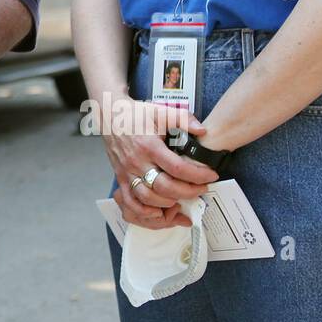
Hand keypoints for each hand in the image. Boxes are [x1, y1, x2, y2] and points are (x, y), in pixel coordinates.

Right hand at [102, 95, 217, 229]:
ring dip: (169, 202)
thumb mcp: (160, 110)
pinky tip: (158, 210)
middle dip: (188, 192)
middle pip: (165, 187)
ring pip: (148, 198)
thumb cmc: (135, 114)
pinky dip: (144, 211)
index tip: (211, 176)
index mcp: (149, 146)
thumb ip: (183, 118)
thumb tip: (202, 131)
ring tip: (183, 196)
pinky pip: (130, 202)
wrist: (109, 115)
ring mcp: (127, 172)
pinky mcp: (121, 178)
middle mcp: (137, 162)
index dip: (198, 175)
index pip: (177, 168)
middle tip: (202, 188)